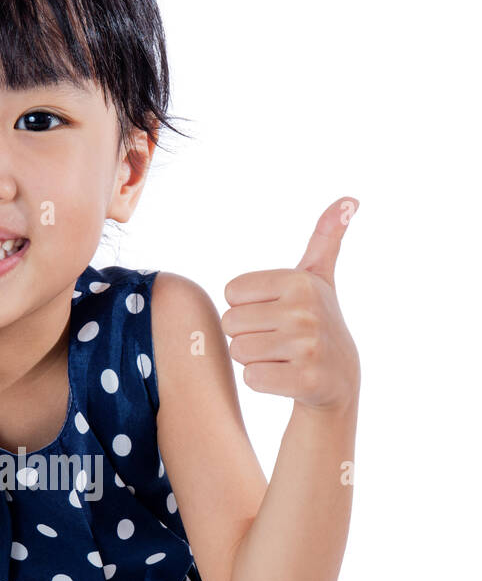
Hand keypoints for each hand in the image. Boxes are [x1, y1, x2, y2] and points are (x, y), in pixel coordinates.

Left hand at [220, 197, 360, 411]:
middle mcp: (305, 309)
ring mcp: (308, 346)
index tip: (274, 314)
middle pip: (230, 323)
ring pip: (239, 351)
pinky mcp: (305, 380)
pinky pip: (252, 379)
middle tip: (277, 339)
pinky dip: (262, 382)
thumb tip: (350, 198)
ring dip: (253, 359)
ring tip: (282, 356)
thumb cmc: (316, 321)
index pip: (231, 293)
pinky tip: (285, 376)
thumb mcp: (319, 277)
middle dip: (247, 334)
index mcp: (299, 280)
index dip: (246, 307)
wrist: (339, 377)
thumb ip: (326, 237)